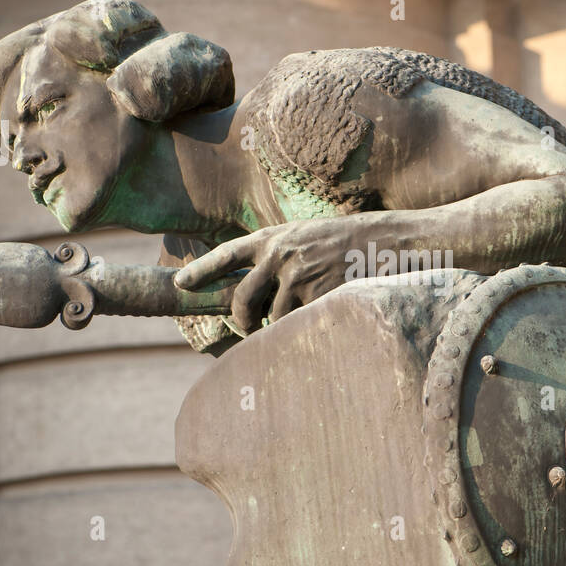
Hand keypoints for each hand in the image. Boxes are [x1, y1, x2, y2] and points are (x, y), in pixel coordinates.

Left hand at [172, 219, 357, 334]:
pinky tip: (324, 311)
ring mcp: (299, 276)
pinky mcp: (318, 295)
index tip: (180, 284)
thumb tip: (252, 290)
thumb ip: (276, 257)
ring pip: (274, 317)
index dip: (201, 271)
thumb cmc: (344, 242)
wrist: (385, 240)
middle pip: (242, 299)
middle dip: (242, 319)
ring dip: (285, 322)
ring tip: (307, 309)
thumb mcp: (303, 237)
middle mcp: (280, 255)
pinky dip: (306, 325)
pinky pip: (300, 323)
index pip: (227, 254)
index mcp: (273, 238)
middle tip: (249, 328)